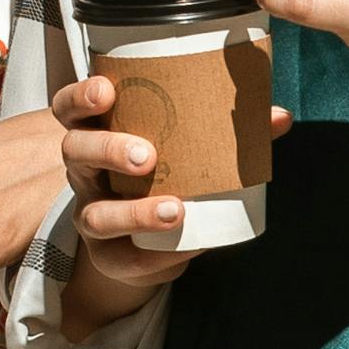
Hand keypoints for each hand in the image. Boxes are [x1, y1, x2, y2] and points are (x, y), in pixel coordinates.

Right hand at [46, 69, 284, 322]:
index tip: (107, 91)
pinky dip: (155, 255)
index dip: (80, 97)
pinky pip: (122, 258)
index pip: (69, 109)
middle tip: (147, 155)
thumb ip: (230, 132)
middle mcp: (86, 173)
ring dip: (134, 212)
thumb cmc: (167, 177)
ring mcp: (92, 215)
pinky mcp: (108, 256)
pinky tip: (185, 248)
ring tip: (176, 210)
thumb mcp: (187, 150)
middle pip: (75, 153)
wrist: (146, 244)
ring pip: (95, 215)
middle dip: (108, 150)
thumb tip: (279, 118)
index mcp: (99, 134)